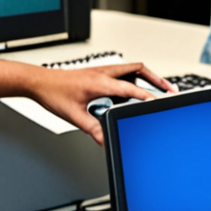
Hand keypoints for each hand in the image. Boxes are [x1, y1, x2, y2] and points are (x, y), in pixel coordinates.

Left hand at [28, 62, 176, 143]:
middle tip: (170, 91)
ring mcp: (102, 72)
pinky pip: (123, 73)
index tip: (160, 102)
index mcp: (100, 82)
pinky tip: (135, 91)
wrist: (40, 81)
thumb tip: (106, 141)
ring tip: (159, 89)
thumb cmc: (54, 93)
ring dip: (147, 78)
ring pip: (132, 69)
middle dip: (157, 80)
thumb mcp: (74, 115)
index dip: (148, 95)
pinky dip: (134, 80)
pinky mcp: (99, 74)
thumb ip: (93, 129)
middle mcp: (104, 73)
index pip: (131, 88)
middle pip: (139, 70)